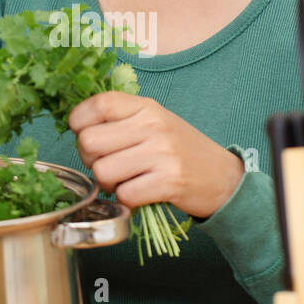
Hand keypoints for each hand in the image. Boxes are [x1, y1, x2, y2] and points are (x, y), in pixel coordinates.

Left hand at [67, 91, 244, 219]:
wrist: (224, 178)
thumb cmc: (182, 151)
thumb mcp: (155, 122)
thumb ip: (121, 120)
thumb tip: (79, 128)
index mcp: (146, 107)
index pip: (97, 104)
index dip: (79, 123)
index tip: (85, 135)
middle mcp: (153, 125)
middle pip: (89, 142)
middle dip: (91, 160)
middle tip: (109, 165)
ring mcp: (162, 153)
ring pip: (102, 172)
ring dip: (109, 184)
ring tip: (127, 181)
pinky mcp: (169, 182)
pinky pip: (124, 194)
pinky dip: (127, 199)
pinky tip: (141, 193)